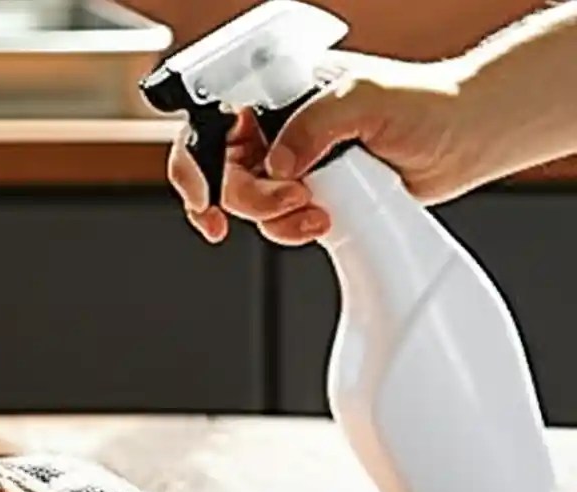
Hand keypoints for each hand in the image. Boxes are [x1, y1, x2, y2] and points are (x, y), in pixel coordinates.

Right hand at [168, 52, 481, 245]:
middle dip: (246, 197)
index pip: (211, 121)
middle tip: (286, 200)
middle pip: (222, 171)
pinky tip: (320, 220)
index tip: (206, 195)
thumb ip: (313, 125)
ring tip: (315, 209)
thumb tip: (278, 163)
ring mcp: (291, 161)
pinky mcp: (308, 193)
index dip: (197, 162)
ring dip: (273, 217)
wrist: (466, 140)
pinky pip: (275, 221)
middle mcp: (277, 125)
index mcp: (278, 90)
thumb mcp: (363, 98)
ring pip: (246, 201)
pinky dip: (289, 229)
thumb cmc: (426, 102)